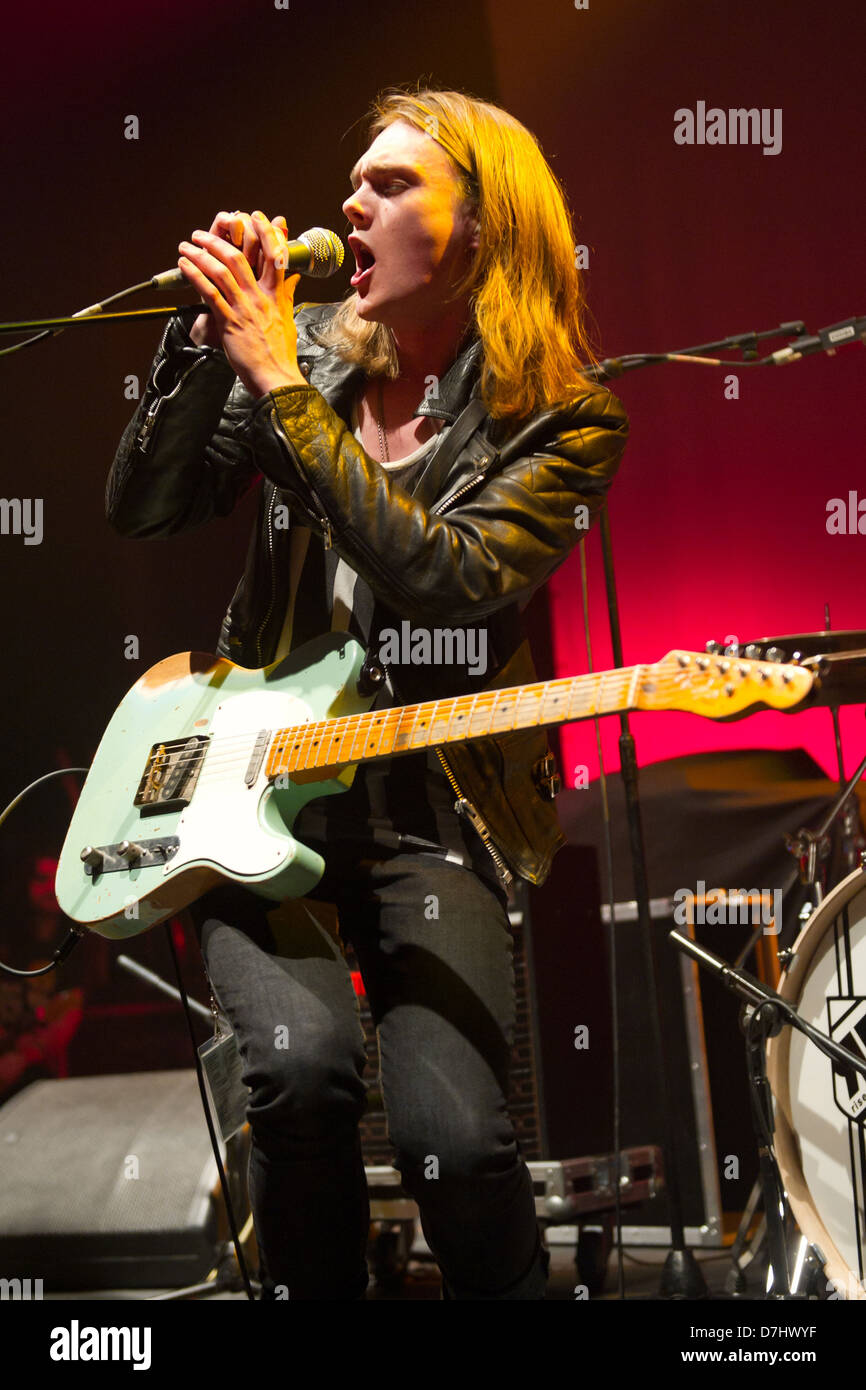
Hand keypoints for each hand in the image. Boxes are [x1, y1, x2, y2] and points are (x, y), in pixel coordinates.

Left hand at [186, 210, 285, 346]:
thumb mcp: (288, 317)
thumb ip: (288, 294)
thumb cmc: (280, 351)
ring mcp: (244, 308)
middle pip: (239, 257)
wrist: (276, 376)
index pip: (273, 254)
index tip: (254, 217)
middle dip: (218, 240)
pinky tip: (184, 266)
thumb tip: (294, 278)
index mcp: (276, 294)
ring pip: (221, 271)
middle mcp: (260, 297)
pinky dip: (195, 276)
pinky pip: (209, 293)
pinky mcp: (229, 322)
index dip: (264, 232)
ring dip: (200, 254)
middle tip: (201, 233)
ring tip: (186, 246)